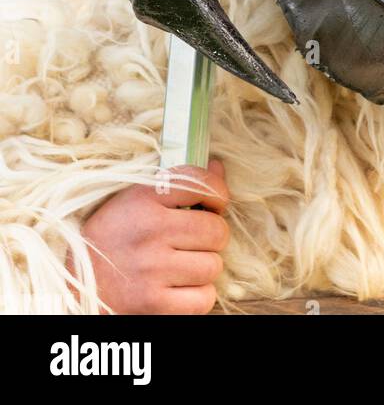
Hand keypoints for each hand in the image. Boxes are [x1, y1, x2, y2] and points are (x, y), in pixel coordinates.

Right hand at [79, 159, 229, 313]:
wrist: (76, 288)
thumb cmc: (111, 240)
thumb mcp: (134, 201)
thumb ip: (178, 183)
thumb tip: (219, 168)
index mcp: (143, 199)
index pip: (199, 183)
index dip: (218, 192)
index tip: (216, 203)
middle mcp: (149, 231)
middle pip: (215, 230)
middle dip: (213, 236)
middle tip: (197, 240)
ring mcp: (151, 269)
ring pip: (213, 266)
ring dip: (204, 267)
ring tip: (184, 266)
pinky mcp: (152, 303)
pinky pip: (203, 299)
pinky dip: (198, 297)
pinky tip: (181, 289)